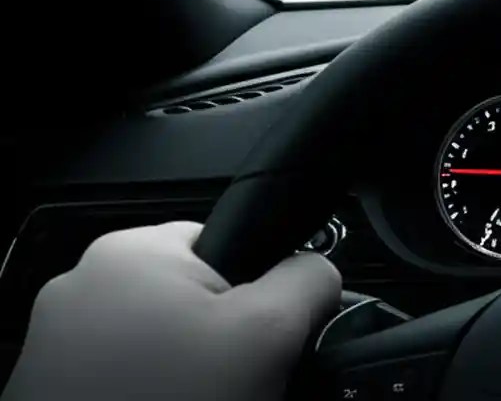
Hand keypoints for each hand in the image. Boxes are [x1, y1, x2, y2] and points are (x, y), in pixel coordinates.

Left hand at [2, 221, 339, 400]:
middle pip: (195, 297)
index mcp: (131, 250)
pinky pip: (125, 373)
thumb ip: (307, 279)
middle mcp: (82, 285)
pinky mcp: (52, 384)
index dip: (260, 294)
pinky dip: (151, 391)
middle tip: (231, 383)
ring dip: (187, 369)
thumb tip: (318, 270)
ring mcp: (58, 340)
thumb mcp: (270, 332)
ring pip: (160, 341)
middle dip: (220, 339)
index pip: (229, 244)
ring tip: (198, 399)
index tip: (258, 341)